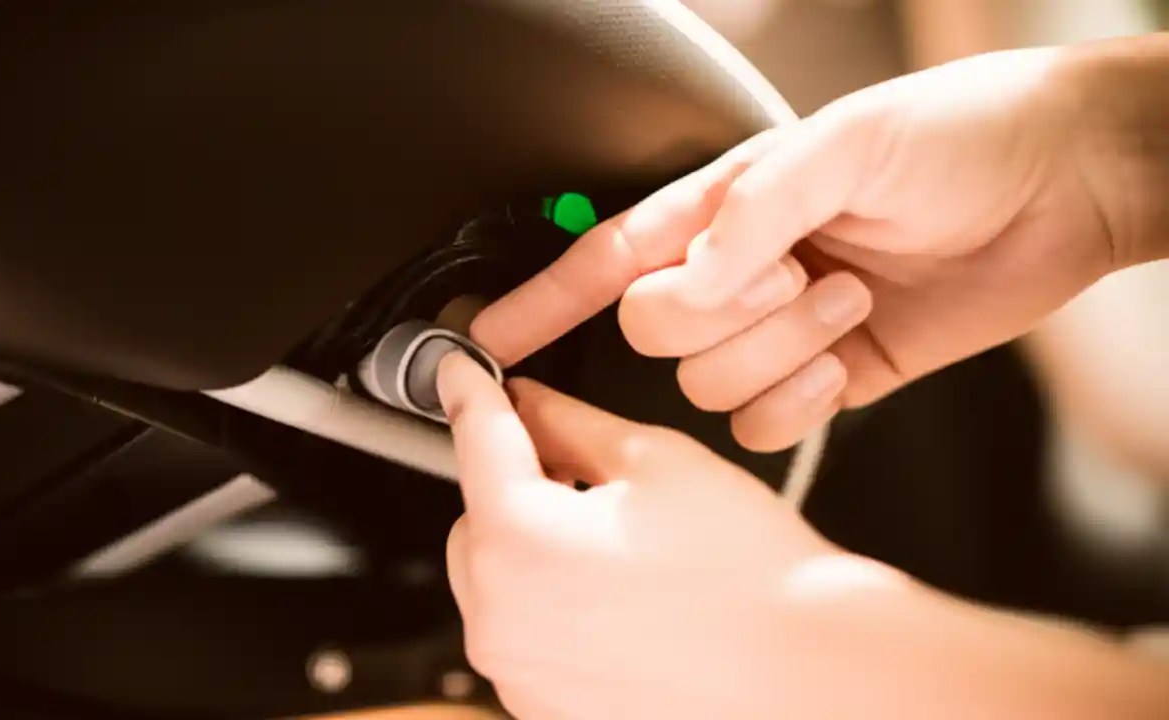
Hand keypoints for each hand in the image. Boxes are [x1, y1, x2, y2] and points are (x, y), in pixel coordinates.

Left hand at [437, 352, 1168, 719]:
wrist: (812, 674)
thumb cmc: (750, 578)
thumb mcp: (656, 459)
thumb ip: (569, 422)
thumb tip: (529, 403)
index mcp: (517, 539)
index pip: (473, 438)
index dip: (466, 390)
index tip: (457, 370)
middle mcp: (499, 616)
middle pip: (477, 517)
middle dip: (520, 485)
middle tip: (589, 474)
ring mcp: (518, 672)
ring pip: (497, 578)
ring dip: (536, 547)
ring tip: (625, 547)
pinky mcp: (542, 707)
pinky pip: (524, 632)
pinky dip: (552, 604)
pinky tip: (622, 597)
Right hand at [473, 46, 1135, 450]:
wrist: (1059, 188)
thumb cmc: (956, 136)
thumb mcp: (846, 143)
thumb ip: (754, 212)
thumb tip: (693, 278)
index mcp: (720, 208)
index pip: (601, 259)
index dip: (536, 301)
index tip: (485, 340)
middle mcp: (737, 273)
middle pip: (650, 334)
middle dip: (716, 315)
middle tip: (789, 270)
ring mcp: (776, 332)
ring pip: (707, 388)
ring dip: (778, 349)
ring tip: (844, 295)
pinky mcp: (823, 379)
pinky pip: (766, 423)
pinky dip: (801, 399)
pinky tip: (844, 355)